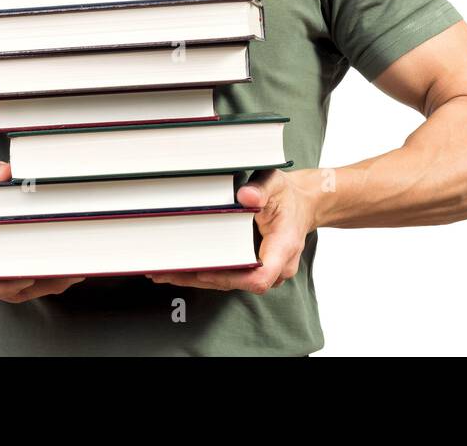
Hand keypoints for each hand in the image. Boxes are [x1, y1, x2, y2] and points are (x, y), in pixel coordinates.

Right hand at [0, 156, 85, 302]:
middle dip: (33, 285)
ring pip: (7, 294)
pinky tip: (56, 272)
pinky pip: (8, 287)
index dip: (3, 285)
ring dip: (39, 287)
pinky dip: (33, 282)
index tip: (27, 275)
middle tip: (65, 272)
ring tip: (69, 274)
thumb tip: (5, 172)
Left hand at [144, 168, 318, 292]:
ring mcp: (265, 271)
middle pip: (237, 283)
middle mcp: (276, 266)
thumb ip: (262, 190)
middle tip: (168, 272)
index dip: (230, 277)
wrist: (303, 205)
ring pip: (230, 283)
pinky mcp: (254, 269)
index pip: (260, 277)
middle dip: (201, 278)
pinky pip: (230, 276)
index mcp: (284, 247)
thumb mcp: (276, 184)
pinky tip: (180, 269)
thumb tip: (245, 196)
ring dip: (198, 278)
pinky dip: (205, 273)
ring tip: (164, 272)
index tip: (205, 271)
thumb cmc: (288, 196)